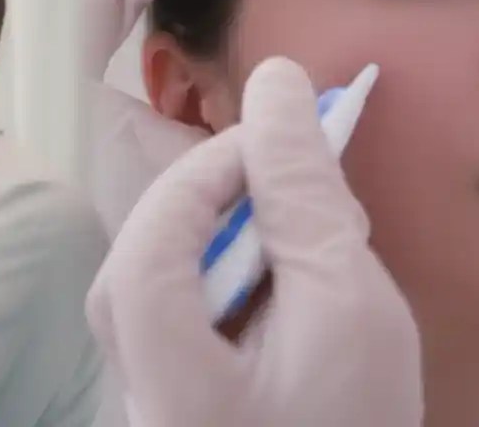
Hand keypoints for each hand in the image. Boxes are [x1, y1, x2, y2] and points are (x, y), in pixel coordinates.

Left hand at [87, 58, 423, 426]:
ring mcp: (155, 384)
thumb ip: (303, 194)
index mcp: (154, 347)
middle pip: (160, 244)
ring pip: (179, 274)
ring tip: (313, 237)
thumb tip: (275, 86)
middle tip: (303, 174)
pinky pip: (197, 309)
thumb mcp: (346, 308)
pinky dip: (247, 282)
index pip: (162, 219)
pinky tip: (300, 293)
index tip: (294, 126)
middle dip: (234, 197)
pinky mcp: (184, 393)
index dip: (227, 160)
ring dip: (246, 239)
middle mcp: (132, 366)